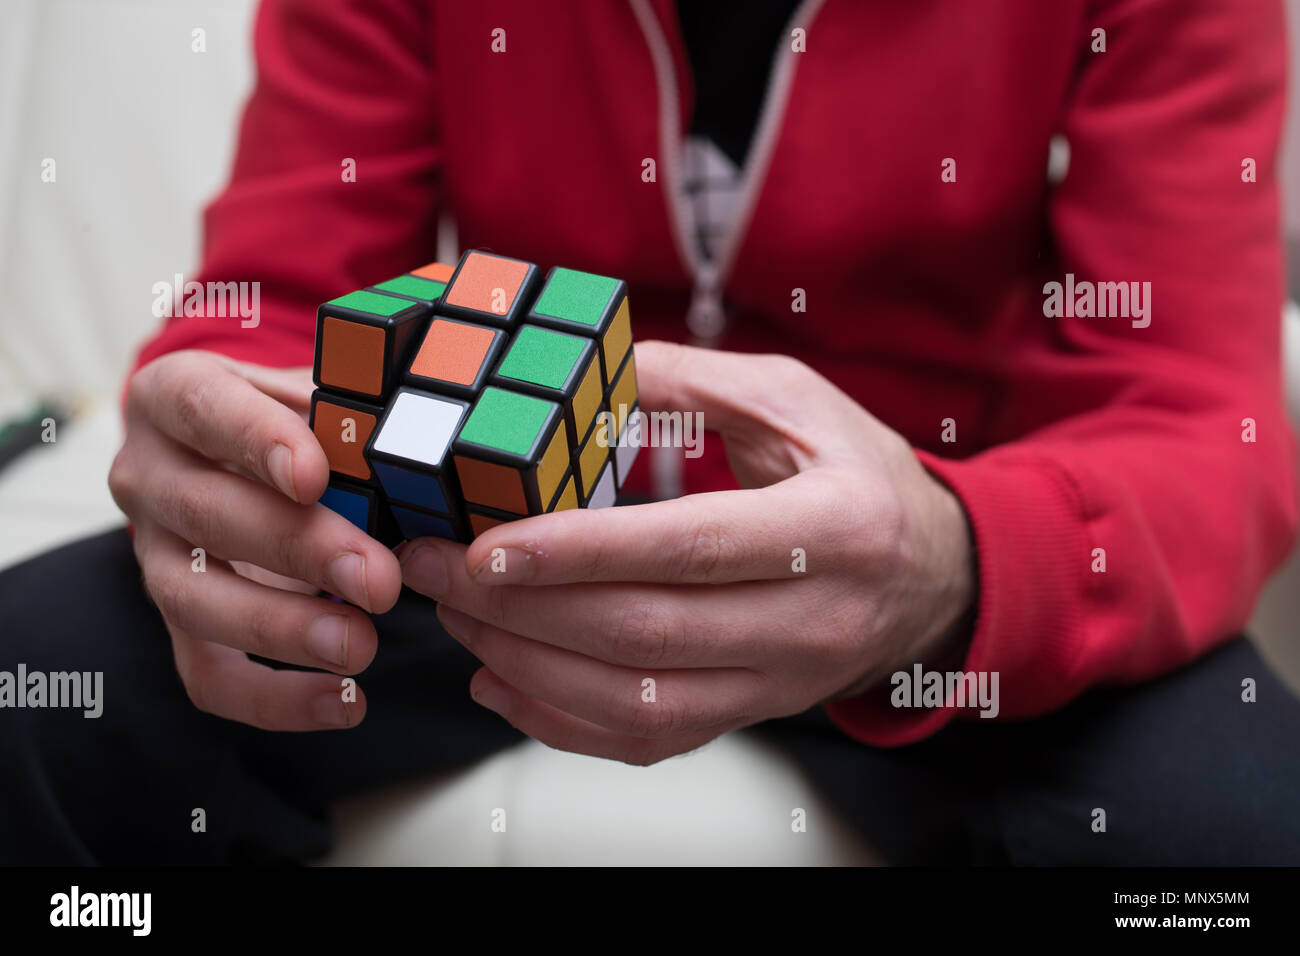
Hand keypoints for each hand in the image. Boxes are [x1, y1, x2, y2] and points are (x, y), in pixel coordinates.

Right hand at [109, 350, 401, 729]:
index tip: (314, 476)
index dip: (256, 441)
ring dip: (281, 629)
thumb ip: (356, 407)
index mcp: (177, 394)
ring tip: (360, 648)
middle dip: (298, 549)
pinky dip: (273, 698)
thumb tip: (432, 429)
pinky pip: (206, 673)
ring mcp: (153, 554)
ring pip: (193, 599)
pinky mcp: (176, 623)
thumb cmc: (295, 418)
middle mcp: (148, 473)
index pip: (204, 408)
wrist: (242, 459)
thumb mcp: (319, 392)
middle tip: (379, 581)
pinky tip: (344, 703)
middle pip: (207, 513)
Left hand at [400, 341, 975, 763]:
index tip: (487, 543)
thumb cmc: (862, 477)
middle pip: (648, 635)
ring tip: (460, 617)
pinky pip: (650, 740)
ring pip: (639, 703)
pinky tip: (502, 680)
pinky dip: (562, 720)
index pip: (688, 547)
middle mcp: (810, 620)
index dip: (579, 551)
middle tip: (439, 572)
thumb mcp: (799, 401)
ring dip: (531, 665)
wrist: (934, 577)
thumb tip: (588, 368)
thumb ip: (693, 381)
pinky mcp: (754, 713)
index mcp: (828, 529)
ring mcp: (782, 681)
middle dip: (524, 608)